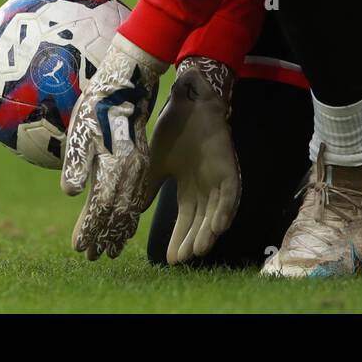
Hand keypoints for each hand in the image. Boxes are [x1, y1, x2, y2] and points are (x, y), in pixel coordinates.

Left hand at [61, 34, 165, 258]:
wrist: (125, 84)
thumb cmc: (96, 106)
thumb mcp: (80, 132)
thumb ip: (75, 164)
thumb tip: (69, 193)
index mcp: (112, 167)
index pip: (99, 208)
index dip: (89, 229)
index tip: (79, 248)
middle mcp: (130, 172)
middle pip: (116, 214)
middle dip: (103, 236)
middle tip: (90, 256)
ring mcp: (139, 169)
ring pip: (130, 209)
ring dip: (118, 231)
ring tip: (109, 250)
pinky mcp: (143, 163)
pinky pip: (139, 198)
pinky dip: (131, 216)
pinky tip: (126, 224)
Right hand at [142, 56, 239, 263]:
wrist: (186, 102)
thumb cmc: (172, 130)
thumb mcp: (155, 163)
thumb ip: (148, 187)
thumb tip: (131, 212)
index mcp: (187, 188)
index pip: (184, 220)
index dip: (177, 238)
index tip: (168, 259)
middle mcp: (204, 188)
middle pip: (200, 222)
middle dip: (191, 241)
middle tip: (181, 260)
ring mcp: (217, 179)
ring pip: (216, 214)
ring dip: (208, 232)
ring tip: (197, 250)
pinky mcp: (228, 168)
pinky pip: (231, 195)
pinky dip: (225, 211)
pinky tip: (218, 226)